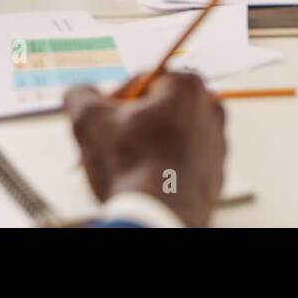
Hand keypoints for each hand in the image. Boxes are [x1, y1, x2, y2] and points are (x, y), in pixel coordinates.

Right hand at [64, 72, 225, 227]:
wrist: (157, 217)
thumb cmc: (132, 167)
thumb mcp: (90, 121)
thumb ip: (81, 96)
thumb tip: (78, 93)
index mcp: (187, 87)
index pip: (143, 80)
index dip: (117, 99)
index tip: (106, 117)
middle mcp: (211, 110)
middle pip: (161, 106)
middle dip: (136, 121)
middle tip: (115, 141)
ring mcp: (218, 144)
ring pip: (174, 134)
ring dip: (151, 144)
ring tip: (129, 163)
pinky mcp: (216, 173)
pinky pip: (185, 161)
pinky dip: (167, 166)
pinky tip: (146, 178)